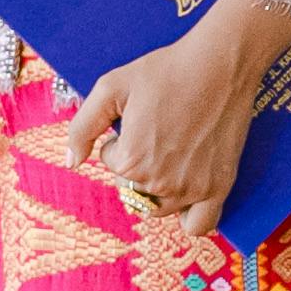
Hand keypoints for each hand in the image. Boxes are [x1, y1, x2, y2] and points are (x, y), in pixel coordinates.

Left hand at [67, 0, 290, 241]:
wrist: (220, 65)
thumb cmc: (165, 71)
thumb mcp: (111, 87)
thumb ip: (82, 128)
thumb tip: (71, 162)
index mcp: (129, 160)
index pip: (112, 163)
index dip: (122, 138)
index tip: (141, 117)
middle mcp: (158, 182)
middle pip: (134, 187)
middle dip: (138, 163)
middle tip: (159, 132)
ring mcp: (189, 190)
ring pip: (159, 207)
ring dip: (158, 186)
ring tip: (172, 152)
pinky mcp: (218, 189)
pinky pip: (198, 225)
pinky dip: (189, 217)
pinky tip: (187, 193)